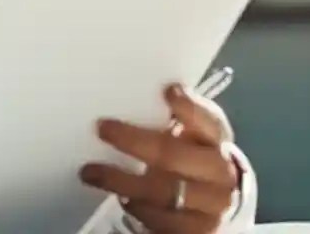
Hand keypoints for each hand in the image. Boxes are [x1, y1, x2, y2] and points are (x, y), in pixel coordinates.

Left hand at [79, 84, 242, 233]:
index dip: (189, 107)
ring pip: (162, 192)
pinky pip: (160, 221)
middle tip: (103, 128)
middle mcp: (219, 171)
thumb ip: (168, 119)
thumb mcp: (188, 136)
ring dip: (120, 180)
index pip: (208, 120)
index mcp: (216, 139)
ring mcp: (211, 205)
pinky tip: (121, 198)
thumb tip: (125, 95)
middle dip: (135, 141)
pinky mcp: (198, 231)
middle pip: (174, 155)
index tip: (168, 91)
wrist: (216, 203)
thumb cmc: (190, 158)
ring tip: (91, 171)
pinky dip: (137, 208)